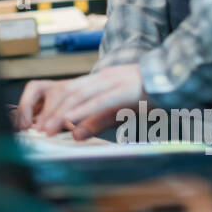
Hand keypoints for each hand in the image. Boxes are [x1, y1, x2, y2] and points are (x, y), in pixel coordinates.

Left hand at [16, 64, 145, 139]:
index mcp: (99, 80)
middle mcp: (102, 78)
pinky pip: (100, 100)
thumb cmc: (146, 95)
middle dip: (50, 112)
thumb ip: (97, 120)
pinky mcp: (124, 91)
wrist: (173, 77)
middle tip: (38, 130)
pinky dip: (83, 110)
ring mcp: (113, 82)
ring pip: (79, 96)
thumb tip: (76, 134)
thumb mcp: (118, 108)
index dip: (50, 106)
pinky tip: (71, 119)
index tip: (39, 123)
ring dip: (61, 113)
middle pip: (68, 92)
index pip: (67, 89)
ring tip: (48, 128)